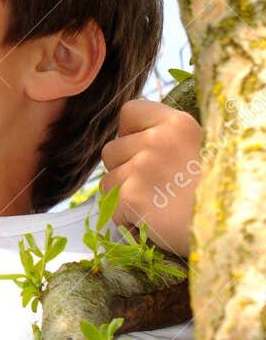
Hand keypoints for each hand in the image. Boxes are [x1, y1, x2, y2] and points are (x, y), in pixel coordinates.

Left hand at [98, 98, 202, 257]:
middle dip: (125, 168)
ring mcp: (142, 167)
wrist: (231, 227)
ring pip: (108, 178)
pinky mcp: (131, 196)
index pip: (130, 112)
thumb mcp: (202, 150)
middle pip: (112, 149)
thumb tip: (130, 137)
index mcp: (179, 124)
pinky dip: (125, 215)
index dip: (131, 132)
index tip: (145, 150)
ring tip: (157, 204)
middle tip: (157, 186)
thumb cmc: (218, 193)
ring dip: (124, 194)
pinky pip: (110, 203)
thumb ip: (168, 139)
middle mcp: (158, 140)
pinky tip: (152, 220)